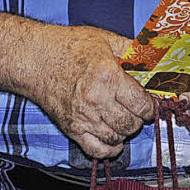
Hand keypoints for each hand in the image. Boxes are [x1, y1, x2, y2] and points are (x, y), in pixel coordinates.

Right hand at [24, 25, 154, 159]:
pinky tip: (114, 141)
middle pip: (131, 123)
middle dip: (140, 119)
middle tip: (139, 111)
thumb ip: (132, 50)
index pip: (141, 103)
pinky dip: (109, 149)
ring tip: (125, 120)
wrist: (35, 60)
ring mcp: (82, 117)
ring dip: (125, 132)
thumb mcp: (105, 40)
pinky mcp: (71, 128)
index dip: (151, 107)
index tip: (151, 105)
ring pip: (116, 137)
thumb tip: (154, 57)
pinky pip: (95, 150)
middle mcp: (96, 100)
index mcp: (108, 77)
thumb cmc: (69, 47)